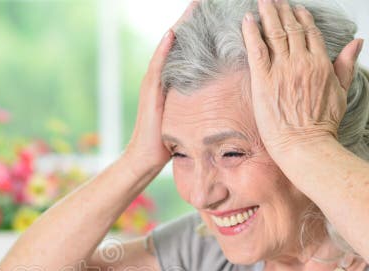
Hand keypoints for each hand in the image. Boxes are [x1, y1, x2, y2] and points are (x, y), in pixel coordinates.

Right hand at [123, 1, 198, 181]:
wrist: (145, 158)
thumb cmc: (168, 141)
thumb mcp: (190, 117)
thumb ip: (200, 103)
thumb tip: (222, 97)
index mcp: (175, 79)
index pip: (190, 48)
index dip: (201, 28)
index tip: (215, 10)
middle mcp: (163, 76)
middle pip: (179, 40)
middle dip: (191, 19)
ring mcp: (154, 82)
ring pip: (168, 47)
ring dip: (180, 26)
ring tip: (192, 6)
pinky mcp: (150, 92)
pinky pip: (158, 66)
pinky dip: (164, 50)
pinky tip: (173, 34)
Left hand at [241, 0, 362, 158]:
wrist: (305, 145)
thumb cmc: (322, 125)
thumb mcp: (341, 92)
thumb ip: (346, 64)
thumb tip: (358, 41)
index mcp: (321, 64)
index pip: (310, 33)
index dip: (302, 18)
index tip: (296, 9)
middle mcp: (302, 62)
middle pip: (291, 29)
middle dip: (282, 11)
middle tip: (274, 0)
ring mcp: (282, 70)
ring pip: (275, 34)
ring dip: (268, 15)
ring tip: (263, 2)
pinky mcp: (263, 80)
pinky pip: (256, 49)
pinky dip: (251, 32)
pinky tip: (247, 20)